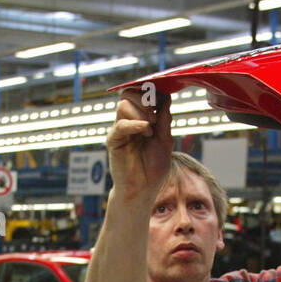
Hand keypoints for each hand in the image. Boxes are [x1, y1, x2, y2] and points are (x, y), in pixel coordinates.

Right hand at [105, 85, 171, 203]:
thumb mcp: (165, 140)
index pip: (141, 94)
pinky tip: (146, 131)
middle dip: (145, 99)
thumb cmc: (154, 168)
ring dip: (140, 112)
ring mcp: (120, 130)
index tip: (162, 100)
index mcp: (142, 119)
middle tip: (155, 116)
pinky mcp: (113, 140)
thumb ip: (164, 119)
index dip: (152, 92)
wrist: (143, 189)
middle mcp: (129, 121)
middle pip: (129, 94)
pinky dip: (134, 124)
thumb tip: (167, 97)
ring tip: (151, 128)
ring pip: (123, 104)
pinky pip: (120, 124)